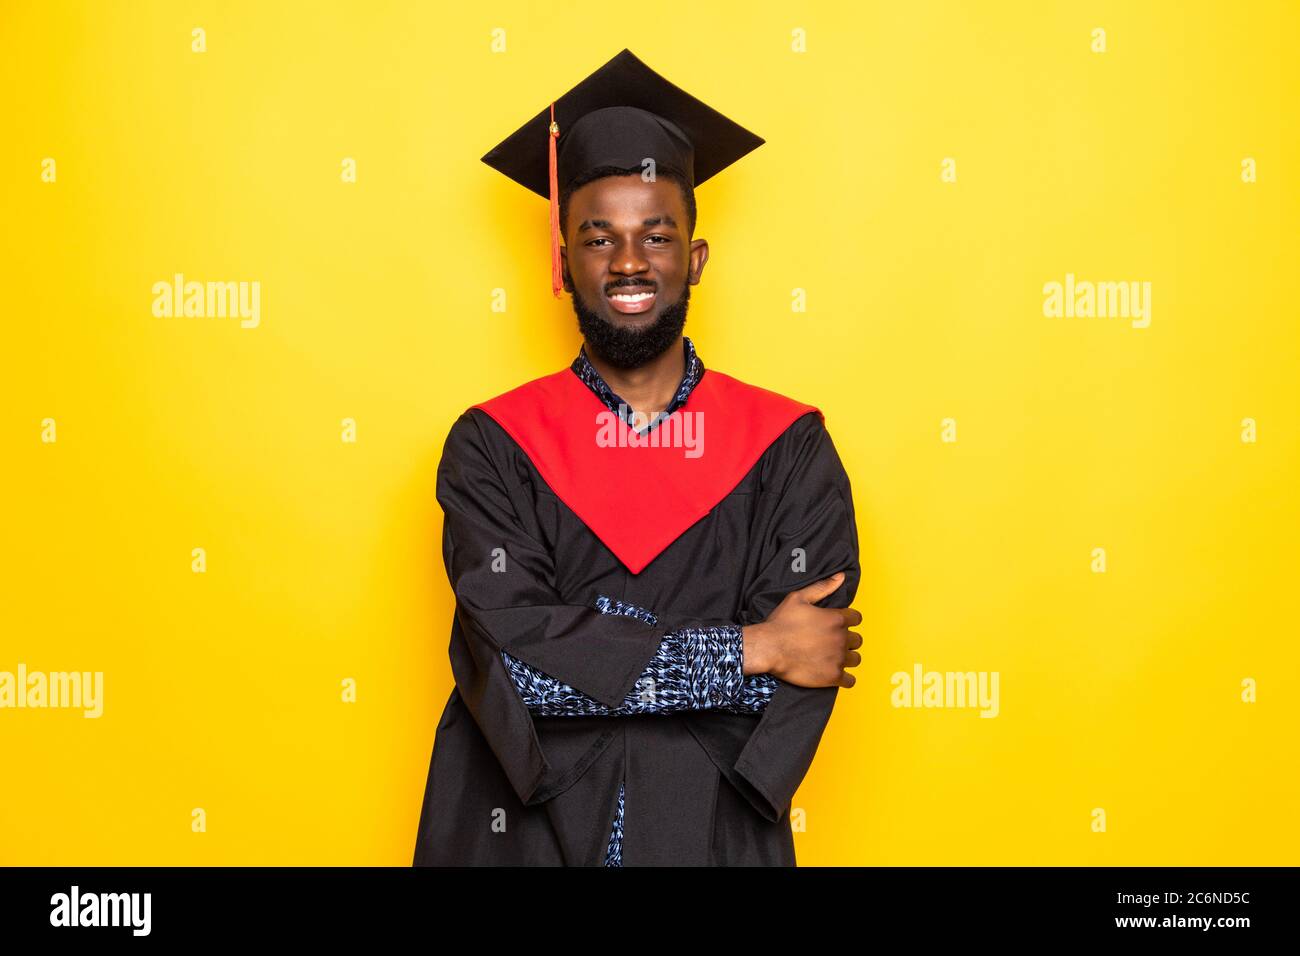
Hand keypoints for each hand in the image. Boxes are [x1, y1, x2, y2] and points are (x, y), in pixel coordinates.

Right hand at [742, 572, 862, 688]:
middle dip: (847, 640)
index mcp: (836, 619)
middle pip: (857, 640)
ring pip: (856, 659)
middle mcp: (841, 638)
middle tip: (831, 642)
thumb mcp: (798, 598)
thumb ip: (822, 587)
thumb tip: (840, 577)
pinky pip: (850, 681)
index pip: (857, 618)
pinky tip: (835, 674)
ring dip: (847, 658)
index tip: (837, 625)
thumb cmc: (781, 623)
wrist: (768, 648)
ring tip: (833, 658)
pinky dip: (845, 678)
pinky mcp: (832, 676)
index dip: (847, 620)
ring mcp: (838, 658)